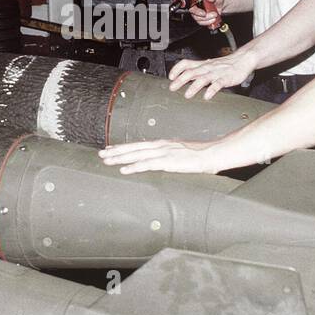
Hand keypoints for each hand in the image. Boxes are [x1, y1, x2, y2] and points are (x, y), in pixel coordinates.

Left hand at [98, 139, 221, 175]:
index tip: (111, 149)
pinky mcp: (167, 162)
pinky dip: (134, 167)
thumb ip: (172, 157)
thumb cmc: (201, 155)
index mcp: (163, 144)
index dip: (124, 147)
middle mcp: (160, 146)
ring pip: (136, 155)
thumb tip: (166, 162)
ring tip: (106, 160)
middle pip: (134, 148)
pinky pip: (147, 165)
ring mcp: (163, 153)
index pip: (139, 145)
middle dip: (116, 151)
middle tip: (101, 154)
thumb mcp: (183, 155)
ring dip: (120, 158)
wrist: (213, 154)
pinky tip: (124, 170)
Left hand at [168, 50, 258, 99]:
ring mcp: (216, 73)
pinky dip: (211, 90)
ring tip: (187, 95)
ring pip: (203, 78)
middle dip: (180, 80)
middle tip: (172, 88)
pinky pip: (218, 84)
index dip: (177, 69)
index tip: (170, 77)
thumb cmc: (225, 65)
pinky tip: (207, 96)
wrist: (243, 60)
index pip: (186, 63)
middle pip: (191, 72)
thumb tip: (183, 78)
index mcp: (202, 64)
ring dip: (194, 86)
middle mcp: (207, 68)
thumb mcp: (209, 66)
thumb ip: (197, 71)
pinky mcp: (226, 79)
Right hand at [187, 0, 224, 27]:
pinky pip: (203, 23)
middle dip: (204, 17)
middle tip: (213, 14)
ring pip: (199, 20)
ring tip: (215, 16)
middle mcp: (196, 6)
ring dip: (208, 20)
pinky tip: (214, 20)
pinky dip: (209, 23)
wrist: (221, 0)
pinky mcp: (204, 18)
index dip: (196, 11)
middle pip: (194, 15)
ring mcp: (199, 13)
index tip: (204, 13)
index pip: (191, 6)